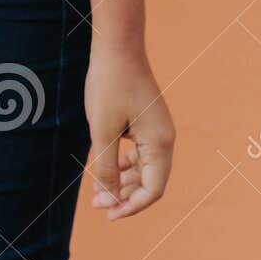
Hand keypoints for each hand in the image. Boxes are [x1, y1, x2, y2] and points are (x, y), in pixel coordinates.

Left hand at [85, 43, 174, 220]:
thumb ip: (107, 167)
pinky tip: (105, 166)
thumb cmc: (110, 85)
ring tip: (97, 191)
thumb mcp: (102, 131)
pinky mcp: (147, 120)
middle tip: (96, 204)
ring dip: (122, 181)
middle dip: (124, 196)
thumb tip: (109, 197)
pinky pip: (139, 152)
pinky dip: (124, 163)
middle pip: (150, 181)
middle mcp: (164, 138)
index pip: (152, 190)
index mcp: (160, 143)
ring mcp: (157, 128)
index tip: (108, 213)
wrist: (117, 45)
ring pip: (144, 167)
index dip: (131, 207)